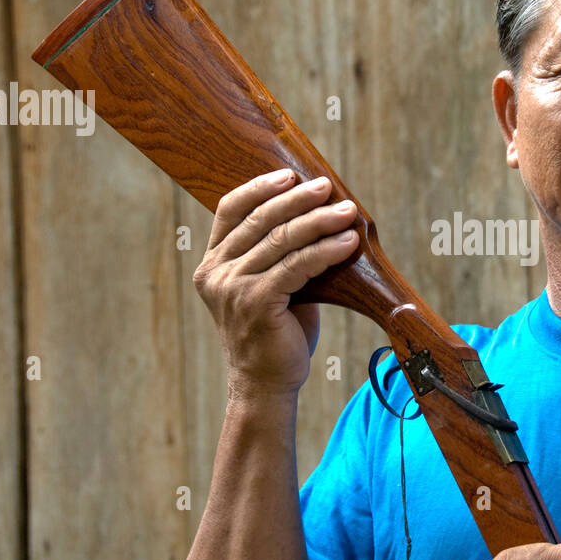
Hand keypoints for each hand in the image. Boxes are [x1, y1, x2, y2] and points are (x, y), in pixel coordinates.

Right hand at [192, 170, 359, 396]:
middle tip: (327, 187)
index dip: (260, 188)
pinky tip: (347, 243)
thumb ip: (280, 255)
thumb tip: (317, 216)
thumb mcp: (271, 286)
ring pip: (282, 240)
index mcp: (212, 263)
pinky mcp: (256, 302)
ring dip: (320, 221)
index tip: (290, 175)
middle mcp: (216, 272)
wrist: (267, 384)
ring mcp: (233, 287)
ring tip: (347, 211)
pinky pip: (297, 265)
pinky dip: (325, 250)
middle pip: (260, 220)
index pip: (231, 210)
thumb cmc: (276, 334)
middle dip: (298, 200)